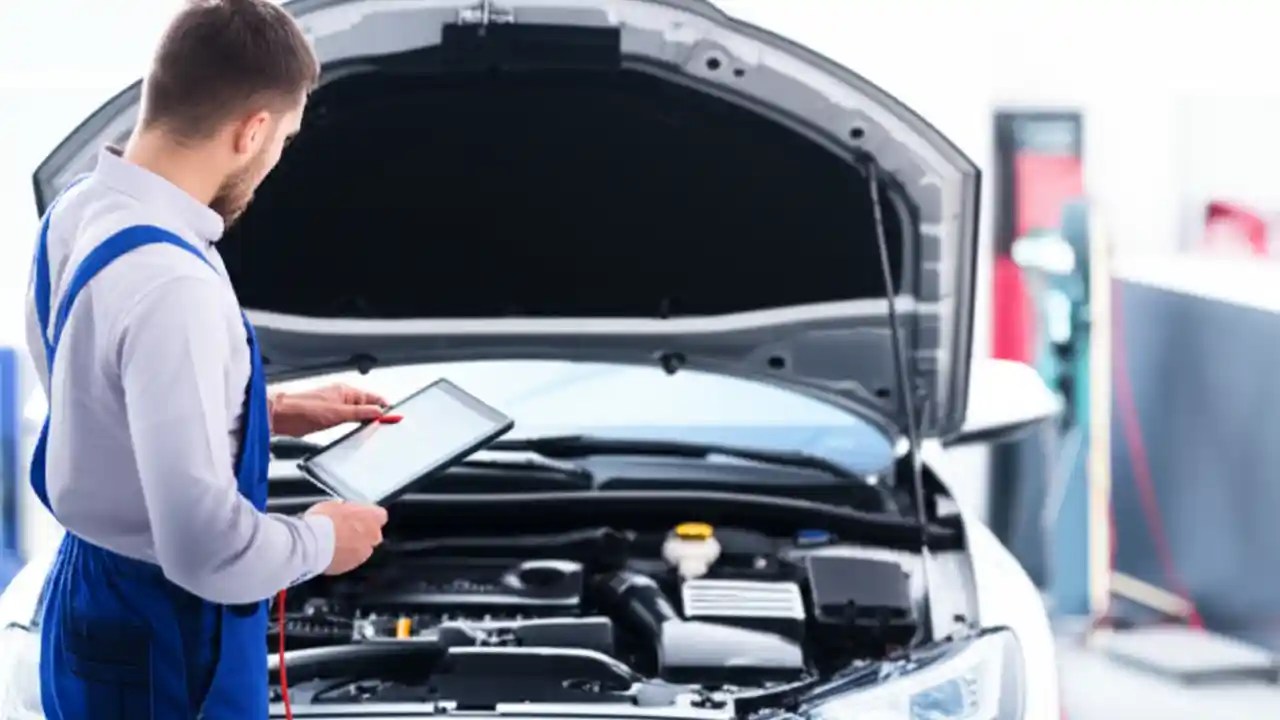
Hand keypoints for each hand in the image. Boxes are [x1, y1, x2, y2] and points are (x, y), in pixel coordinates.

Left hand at [270, 382, 389, 436]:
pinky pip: (348, 420)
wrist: (282, 415)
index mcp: (346, 391)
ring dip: (366, 421)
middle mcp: (342, 398)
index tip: (394, 416)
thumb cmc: (304, 409)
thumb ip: (360, 413)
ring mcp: (336, 407)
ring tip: (375, 429)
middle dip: (377, 415)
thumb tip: (378, 411)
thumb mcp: (338, 413)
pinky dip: (355, 425)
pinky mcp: (328, 417)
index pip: (373, 398)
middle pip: (367, 405)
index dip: (384, 406)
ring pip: (358, 414)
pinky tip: (358, 431)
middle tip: (386, 425)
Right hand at [305, 500, 388, 574]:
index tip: (359, 516)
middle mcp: (372, 536)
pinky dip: (342, 558)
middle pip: (373, 534)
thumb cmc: (323, 521)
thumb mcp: (335, 504)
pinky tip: (329, 552)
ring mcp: (363, 553)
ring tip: (334, 542)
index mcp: (372, 517)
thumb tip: (345, 511)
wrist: (311, 543)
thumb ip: (348, 509)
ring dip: (352, 546)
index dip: (368, 516)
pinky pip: (349, 561)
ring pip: (362, 549)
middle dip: (362, 533)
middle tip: (345, 529)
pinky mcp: (350, 566)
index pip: (380, 515)